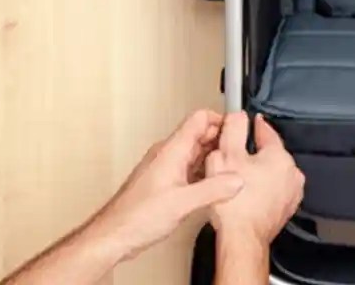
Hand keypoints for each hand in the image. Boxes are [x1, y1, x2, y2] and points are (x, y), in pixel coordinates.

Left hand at [88, 110, 243, 261]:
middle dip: (222, 140)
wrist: (114, 235)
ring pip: (196, 153)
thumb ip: (212, 190)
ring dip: (214, 158)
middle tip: (240, 152)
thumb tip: (236, 180)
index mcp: (171, 151)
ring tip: (232, 168)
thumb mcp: (182, 203)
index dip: (221, 120)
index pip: (200, 119)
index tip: (238, 130)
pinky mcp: (165, 183)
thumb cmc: (136, 217)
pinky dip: (205, 173)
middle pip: (200, 134)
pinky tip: (215, 186)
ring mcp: (166, 168)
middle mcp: (168, 155)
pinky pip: (190, 169)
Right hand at [206, 113, 304, 246]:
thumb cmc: (236, 205)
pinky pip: (273, 190)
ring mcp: (291, 192)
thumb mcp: (225, 156)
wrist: (242, 239)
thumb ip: (233, 129)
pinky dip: (262, 189)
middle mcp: (291, 173)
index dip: (253, 125)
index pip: (267, 131)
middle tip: (235, 157)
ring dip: (259, 172)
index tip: (249, 122)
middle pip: (270, 152)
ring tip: (238, 178)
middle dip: (253, 152)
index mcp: (279, 157)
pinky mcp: (286, 208)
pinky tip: (247, 195)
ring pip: (272, 172)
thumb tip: (238, 116)